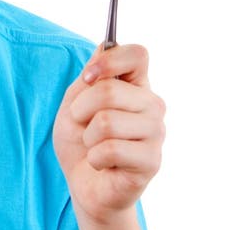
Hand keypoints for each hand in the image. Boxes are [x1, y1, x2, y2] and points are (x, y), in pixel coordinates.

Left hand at [53, 44, 165, 224]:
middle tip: (83, 124)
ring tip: (94, 146)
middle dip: (81, 109)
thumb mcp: (74, 102)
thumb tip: (105, 46)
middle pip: (109, 90)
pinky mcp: (152, 160)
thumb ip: (90, 76)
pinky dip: (94, 158)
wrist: (83, 184)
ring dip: (87, 137)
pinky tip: (102, 164)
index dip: (109, 61)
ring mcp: (156, 132)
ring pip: (106, 121)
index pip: (138, 54)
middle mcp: (152, 105)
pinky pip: (109, 149)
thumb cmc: (80, 140)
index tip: (88, 77)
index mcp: (136, 85)